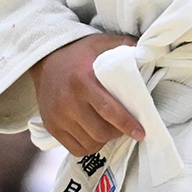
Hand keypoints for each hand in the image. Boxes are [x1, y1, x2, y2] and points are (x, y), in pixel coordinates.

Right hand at [29, 34, 144, 155]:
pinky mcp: (51, 126)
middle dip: (117, 132)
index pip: (108, 109)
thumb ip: (124, 44)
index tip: (141, 132)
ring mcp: (58, 116)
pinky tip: (95, 135)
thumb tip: (147, 49)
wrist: (45, 59)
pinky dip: (89, 146)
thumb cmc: (78, 52)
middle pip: (100, 131)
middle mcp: (68, 101)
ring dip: (104, 140)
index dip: (127, 124)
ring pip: (90, 143)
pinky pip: (75, 149)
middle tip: (125, 126)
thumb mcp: (100, 42)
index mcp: (83, 81)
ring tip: (110, 129)